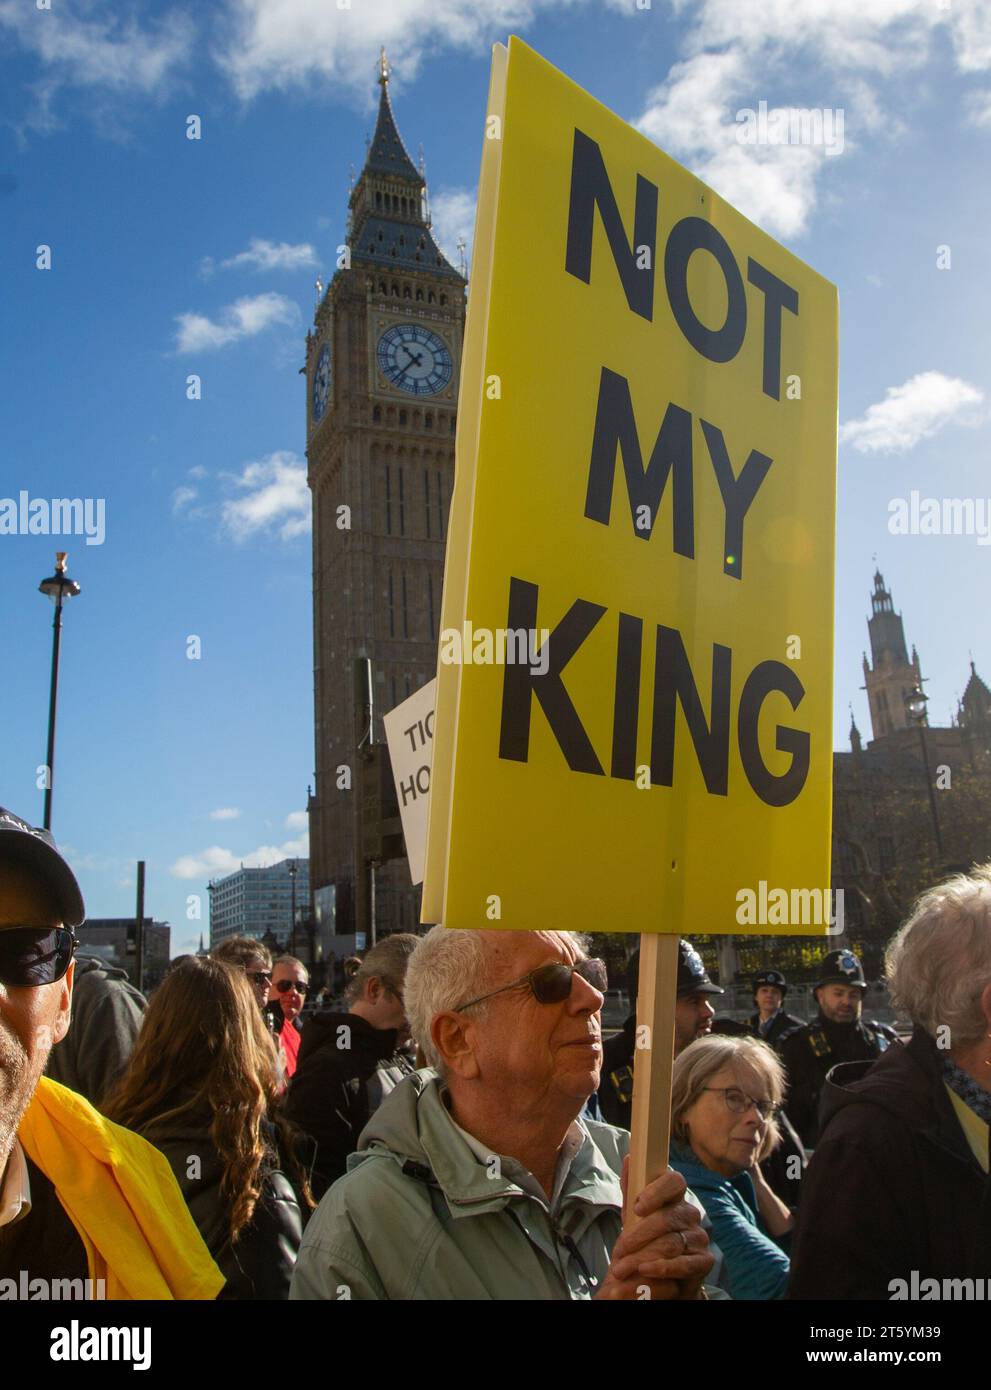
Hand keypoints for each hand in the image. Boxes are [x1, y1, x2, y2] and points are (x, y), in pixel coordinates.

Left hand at [596, 1159, 712, 1299]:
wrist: (656, 1277)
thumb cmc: (645, 1241)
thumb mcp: (633, 1216)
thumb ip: (631, 1188)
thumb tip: (629, 1158)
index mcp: (675, 1197)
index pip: (675, 1181)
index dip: (657, 1191)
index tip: (637, 1207)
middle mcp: (690, 1213)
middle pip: (667, 1218)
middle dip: (639, 1235)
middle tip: (619, 1251)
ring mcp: (699, 1237)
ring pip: (671, 1243)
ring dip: (643, 1256)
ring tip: (623, 1268)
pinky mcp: (704, 1261)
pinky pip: (684, 1264)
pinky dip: (662, 1268)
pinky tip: (645, 1271)